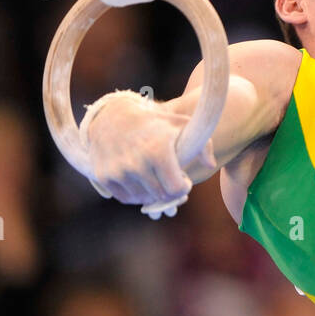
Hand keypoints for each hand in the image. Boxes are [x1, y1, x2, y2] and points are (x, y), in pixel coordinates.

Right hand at [84, 94, 215, 217]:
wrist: (114, 116)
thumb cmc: (154, 122)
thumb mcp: (181, 125)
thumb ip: (203, 143)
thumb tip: (209, 164)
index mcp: (158, 151)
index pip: (176, 189)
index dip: (182, 187)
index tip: (182, 179)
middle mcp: (137, 163)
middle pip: (160, 196)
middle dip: (167, 189)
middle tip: (167, 176)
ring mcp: (118, 171)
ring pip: (143, 199)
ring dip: (151, 192)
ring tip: (153, 175)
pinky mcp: (104, 176)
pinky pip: (126, 198)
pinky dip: (134, 193)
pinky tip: (139, 178)